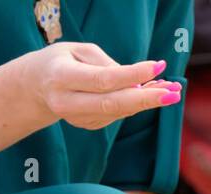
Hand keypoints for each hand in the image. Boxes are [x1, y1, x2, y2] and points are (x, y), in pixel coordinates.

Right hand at [16, 42, 181, 130]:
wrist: (36, 88)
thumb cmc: (61, 61)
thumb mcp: (78, 50)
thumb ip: (107, 65)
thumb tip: (139, 83)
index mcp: (61, 77)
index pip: (102, 80)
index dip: (131, 76)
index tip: (157, 67)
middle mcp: (67, 102)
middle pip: (112, 104)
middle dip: (146, 100)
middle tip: (174, 93)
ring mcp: (77, 118)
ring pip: (119, 111)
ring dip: (148, 101)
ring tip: (172, 89)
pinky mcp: (88, 126)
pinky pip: (117, 114)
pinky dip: (137, 104)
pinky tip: (154, 94)